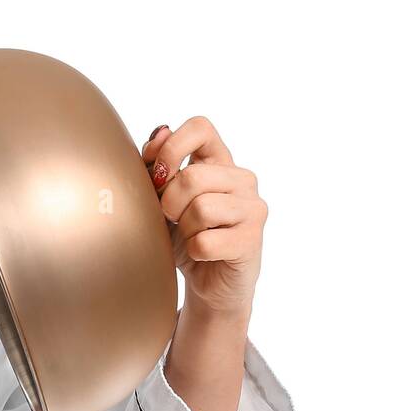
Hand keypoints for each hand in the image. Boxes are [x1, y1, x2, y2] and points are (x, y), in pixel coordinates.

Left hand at [141, 116, 267, 320]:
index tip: (158, 174)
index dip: (172, 147)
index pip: (200, 128)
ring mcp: (253, 207)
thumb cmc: (183, 236)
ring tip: (191, 235)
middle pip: (192, 176)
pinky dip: (193, 251)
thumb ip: (158, 167)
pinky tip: (202, 253)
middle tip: (172, 218)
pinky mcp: (253, 239)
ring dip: (184, 229)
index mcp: (219, 161)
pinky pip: (205, 241)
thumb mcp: (161, 199)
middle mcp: (241, 179)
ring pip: (201, 208)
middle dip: (169, 203)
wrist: (207, 282)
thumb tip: (160, 132)